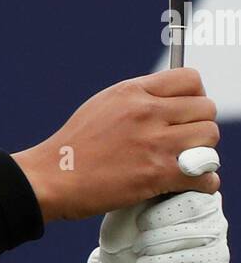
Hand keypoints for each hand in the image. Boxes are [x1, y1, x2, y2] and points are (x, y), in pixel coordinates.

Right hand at [10, 68, 219, 221]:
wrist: (51, 178)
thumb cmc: (74, 147)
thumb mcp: (102, 105)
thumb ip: (137, 100)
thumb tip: (168, 104)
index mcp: (132, 92)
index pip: (190, 79)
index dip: (194, 96)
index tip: (186, 112)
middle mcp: (146, 112)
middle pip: (206, 109)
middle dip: (199, 126)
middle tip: (185, 141)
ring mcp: (153, 143)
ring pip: (210, 140)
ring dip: (203, 153)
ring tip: (187, 162)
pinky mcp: (157, 175)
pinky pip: (205, 176)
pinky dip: (202, 183)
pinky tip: (187, 183)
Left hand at [86, 183, 229, 262]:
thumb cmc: (124, 230)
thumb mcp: (126, 201)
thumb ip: (145, 179)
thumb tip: (157, 162)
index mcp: (190, 182)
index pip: (194, 175)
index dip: (178, 182)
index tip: (157, 194)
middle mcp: (210, 204)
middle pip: (195, 204)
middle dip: (159, 220)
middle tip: (139, 230)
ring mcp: (217, 230)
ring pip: (195, 233)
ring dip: (157, 244)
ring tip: (139, 248)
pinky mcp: (217, 258)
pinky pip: (196, 259)